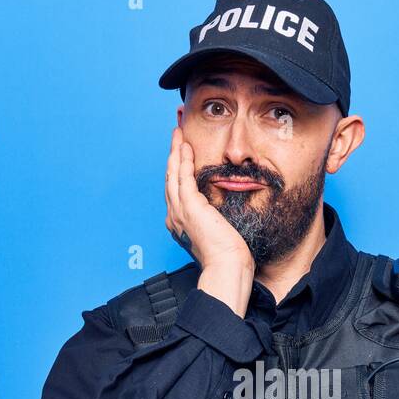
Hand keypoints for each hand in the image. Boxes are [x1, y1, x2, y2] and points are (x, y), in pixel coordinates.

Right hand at [164, 126, 254, 314]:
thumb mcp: (220, 233)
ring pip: (173, 173)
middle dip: (173, 152)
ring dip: (175, 150)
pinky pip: (183, 176)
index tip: (183, 151)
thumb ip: (217, 219)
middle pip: (170, 177)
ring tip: (177, 130)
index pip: (177, 188)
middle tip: (175, 131)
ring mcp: (180, 211)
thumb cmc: (228, 257)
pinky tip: (185, 145)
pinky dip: (182, 159)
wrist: (227, 268)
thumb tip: (225, 212)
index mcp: (181, 223)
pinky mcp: (189, 207)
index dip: (178, 167)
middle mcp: (175, 216)